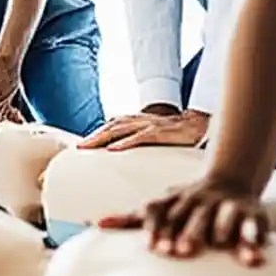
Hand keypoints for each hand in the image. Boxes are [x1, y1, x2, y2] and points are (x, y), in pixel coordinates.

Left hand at [78, 109, 209, 150]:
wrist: (198, 124)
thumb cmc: (172, 133)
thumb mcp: (150, 135)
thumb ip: (135, 141)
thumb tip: (118, 155)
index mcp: (134, 122)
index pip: (109, 127)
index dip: (93, 136)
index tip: (78, 147)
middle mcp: (138, 120)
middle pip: (110, 127)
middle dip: (92, 138)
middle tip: (78, 149)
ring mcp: (148, 125)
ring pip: (120, 129)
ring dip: (101, 138)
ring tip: (88, 147)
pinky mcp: (160, 131)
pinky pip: (140, 136)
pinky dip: (125, 142)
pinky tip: (114, 149)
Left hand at [97, 174, 268, 265]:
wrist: (230, 180)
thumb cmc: (186, 203)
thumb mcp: (159, 206)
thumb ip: (131, 218)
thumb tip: (97, 224)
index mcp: (175, 200)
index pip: (163, 212)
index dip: (158, 229)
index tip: (154, 248)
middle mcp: (199, 200)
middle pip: (192, 216)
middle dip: (188, 232)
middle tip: (182, 251)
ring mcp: (224, 205)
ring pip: (223, 216)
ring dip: (222, 230)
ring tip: (221, 245)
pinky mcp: (250, 212)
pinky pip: (253, 224)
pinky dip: (253, 236)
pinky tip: (253, 253)